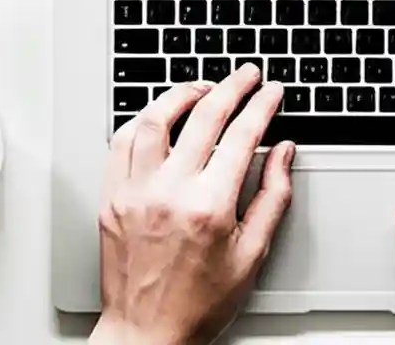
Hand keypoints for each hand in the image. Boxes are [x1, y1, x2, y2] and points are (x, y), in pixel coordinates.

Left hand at [91, 65, 294, 344]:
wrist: (146, 334)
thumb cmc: (198, 304)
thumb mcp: (252, 254)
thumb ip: (272, 197)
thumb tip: (284, 154)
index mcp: (209, 206)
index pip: (242, 136)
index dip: (262, 106)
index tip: (272, 93)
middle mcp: (169, 192)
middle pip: (203, 117)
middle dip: (231, 87)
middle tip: (246, 75)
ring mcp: (135, 192)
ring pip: (153, 120)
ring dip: (181, 95)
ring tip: (202, 89)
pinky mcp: (111, 198)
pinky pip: (120, 143)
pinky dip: (141, 122)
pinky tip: (157, 118)